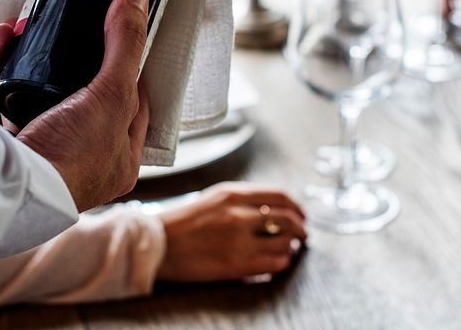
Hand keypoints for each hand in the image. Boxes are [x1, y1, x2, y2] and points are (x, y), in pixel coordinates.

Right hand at [0, 0, 149, 211]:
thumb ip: (126, 45)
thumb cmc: (72, 156)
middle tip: (66, 25)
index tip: (122, 36)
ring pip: (30, 97)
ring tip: (25, 24)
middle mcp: (77, 161)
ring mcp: (34, 155)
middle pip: (78, 98)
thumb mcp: (113, 94)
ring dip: (25, 57)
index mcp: (116, 161)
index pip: (133, 109)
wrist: (6, 194)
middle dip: (67, 58)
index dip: (130, 71)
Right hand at [156, 183, 306, 281]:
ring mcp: (238, 242)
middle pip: (288, 220)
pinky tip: (277, 262)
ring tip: (288, 249)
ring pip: (284, 243)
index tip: (302, 214)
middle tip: (303, 234)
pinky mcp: (235, 266)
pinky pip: (273, 264)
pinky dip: (281, 263)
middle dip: (301, 228)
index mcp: (233, 194)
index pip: (280, 196)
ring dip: (291, 247)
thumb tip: (275, 207)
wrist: (157, 244)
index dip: (297, 207)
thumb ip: (244, 199)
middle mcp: (239, 215)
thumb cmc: (184, 221)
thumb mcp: (215, 197)